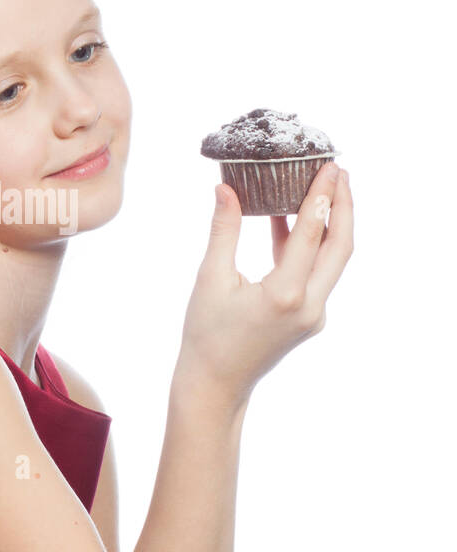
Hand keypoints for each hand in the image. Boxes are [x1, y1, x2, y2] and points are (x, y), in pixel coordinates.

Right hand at [174, 162, 352, 406]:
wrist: (215, 384)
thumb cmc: (206, 335)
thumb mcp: (211, 279)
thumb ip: (223, 231)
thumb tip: (226, 188)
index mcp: (285, 295)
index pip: (313, 234)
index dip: (323, 196)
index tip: (329, 167)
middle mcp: (309, 306)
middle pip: (341, 247)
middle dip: (344, 206)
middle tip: (339, 171)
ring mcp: (314, 315)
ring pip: (333, 261)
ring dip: (332, 225)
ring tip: (326, 189)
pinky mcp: (309, 318)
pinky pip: (317, 274)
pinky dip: (311, 245)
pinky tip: (293, 221)